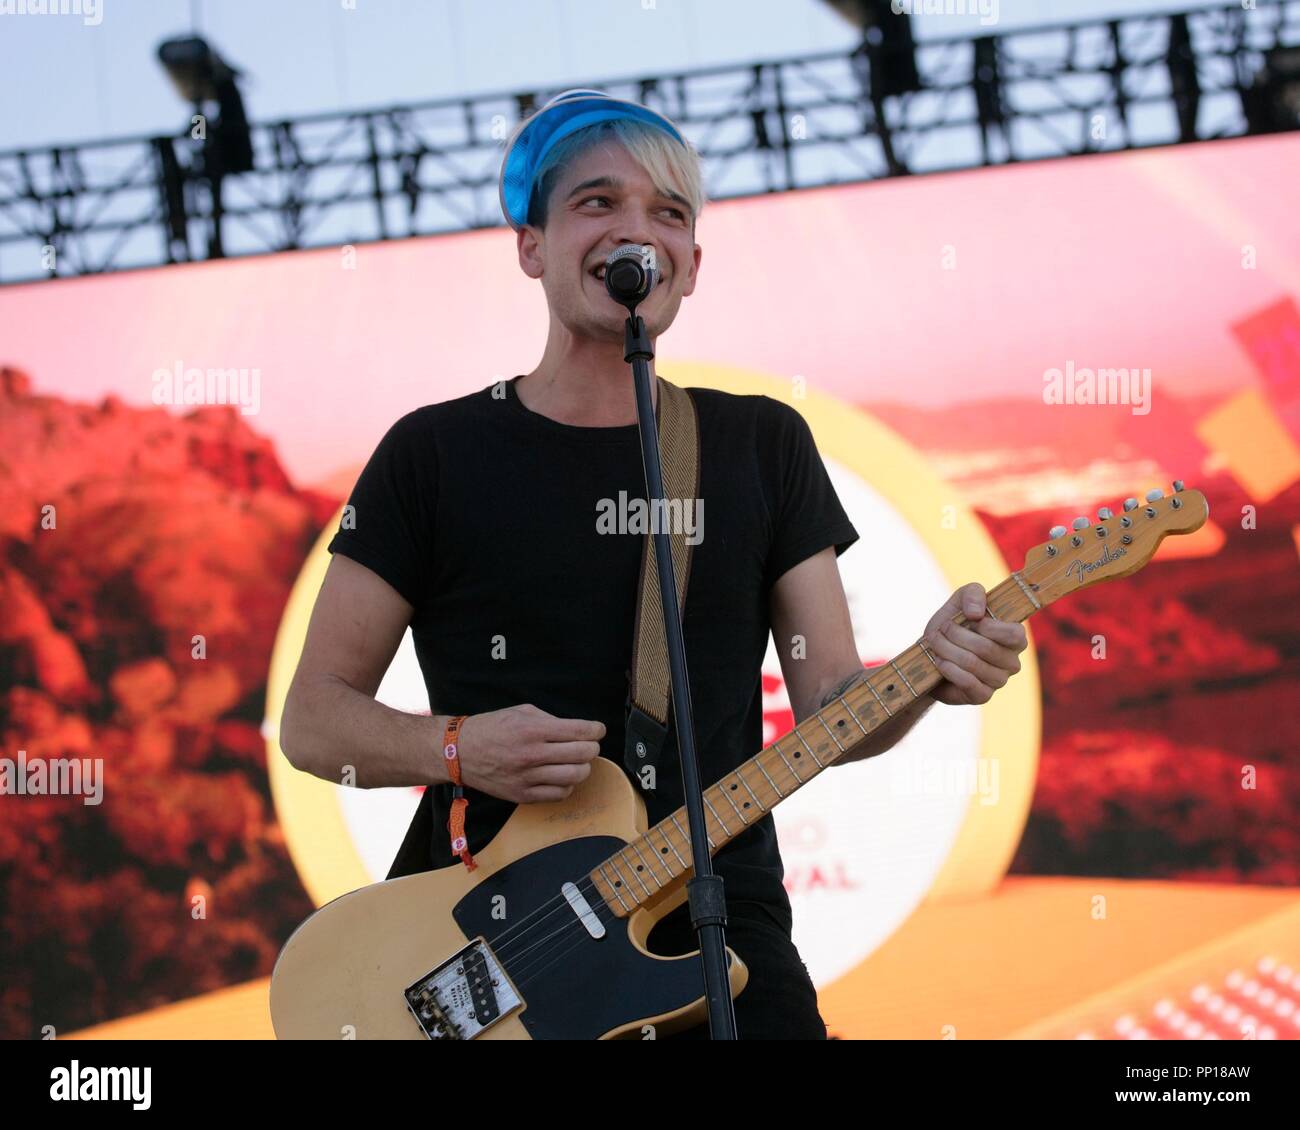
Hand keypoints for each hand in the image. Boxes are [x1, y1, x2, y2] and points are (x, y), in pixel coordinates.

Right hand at [456, 704, 604, 803]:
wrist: (459, 752)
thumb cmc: (491, 728)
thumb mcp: (521, 712)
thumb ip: (550, 720)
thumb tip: (576, 730)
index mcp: (533, 730)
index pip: (579, 732)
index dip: (596, 730)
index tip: (598, 730)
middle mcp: (532, 754)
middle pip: (582, 755)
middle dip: (593, 748)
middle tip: (590, 745)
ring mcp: (528, 777)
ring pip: (575, 776)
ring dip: (583, 767)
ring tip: (577, 761)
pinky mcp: (523, 795)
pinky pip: (559, 793)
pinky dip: (567, 784)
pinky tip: (562, 776)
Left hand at [922, 583, 1027, 705]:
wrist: (930, 654)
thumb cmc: (952, 625)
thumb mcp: (960, 601)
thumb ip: (973, 594)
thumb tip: (977, 613)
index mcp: (1015, 638)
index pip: (1014, 634)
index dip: (988, 626)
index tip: (967, 618)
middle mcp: (1012, 661)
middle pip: (986, 648)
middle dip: (956, 635)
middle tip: (940, 629)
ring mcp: (999, 681)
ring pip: (973, 664)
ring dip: (947, 649)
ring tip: (935, 643)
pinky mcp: (982, 695)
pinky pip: (968, 683)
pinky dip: (949, 669)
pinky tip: (939, 661)